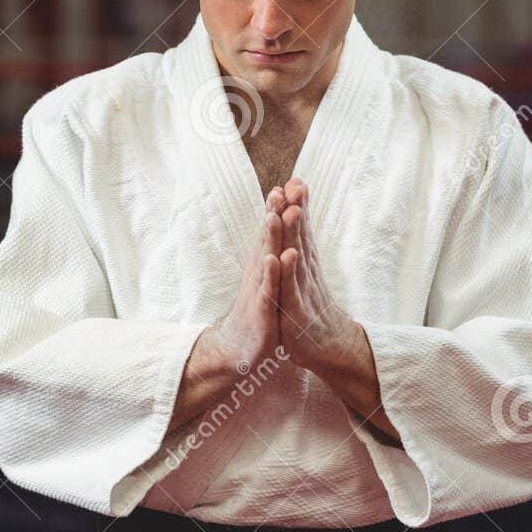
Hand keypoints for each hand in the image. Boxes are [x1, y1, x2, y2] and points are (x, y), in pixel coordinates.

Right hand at [197, 190, 283, 376]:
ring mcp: (259, 291)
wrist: (240, 348)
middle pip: (267, 239)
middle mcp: (259, 273)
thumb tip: (276, 226)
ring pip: (266, 259)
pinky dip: (271, 275)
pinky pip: (267, 291)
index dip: (281, 208)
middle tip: (280, 189)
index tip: (290, 183)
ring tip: (275, 215)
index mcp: (264, 265)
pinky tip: (275, 259)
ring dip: (270, 238)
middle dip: (274, 214)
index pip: (273, 232)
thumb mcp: (267, 279)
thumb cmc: (257, 311)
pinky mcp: (261, 311)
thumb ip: (271, 252)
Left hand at [274, 178, 358, 369]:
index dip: (298, 205)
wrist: (328, 346)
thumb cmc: (313, 309)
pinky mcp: (295, 310)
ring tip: (292, 209)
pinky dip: (287, 272)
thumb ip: (300, 249)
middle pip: (300, 236)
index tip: (296, 179)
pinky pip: (290, 289)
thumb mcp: (304, 277)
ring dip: (294, 233)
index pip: (301, 230)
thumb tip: (299, 221)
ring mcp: (302, 290)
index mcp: (304, 263)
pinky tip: (285, 256)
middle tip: (295, 184)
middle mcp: (306, 272)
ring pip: (296, 256)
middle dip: (297, 209)